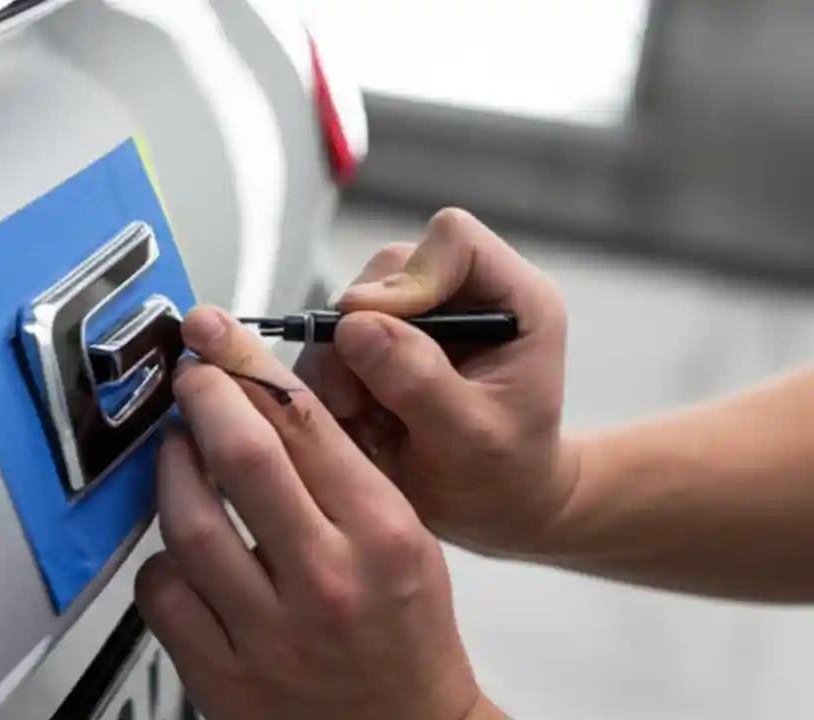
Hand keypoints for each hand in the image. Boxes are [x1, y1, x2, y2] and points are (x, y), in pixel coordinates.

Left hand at [135, 306, 500, 719]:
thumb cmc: (404, 636)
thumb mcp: (406, 538)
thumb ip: (343, 471)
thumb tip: (267, 396)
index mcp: (382, 535)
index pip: (305, 424)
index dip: (248, 367)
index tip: (220, 340)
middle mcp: (326, 581)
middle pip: (243, 456)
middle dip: (204, 397)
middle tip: (190, 377)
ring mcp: (269, 633)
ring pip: (188, 524)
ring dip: (171, 469)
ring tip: (176, 449)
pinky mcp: (222, 677)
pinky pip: (162, 595)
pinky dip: (160, 559)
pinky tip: (177, 546)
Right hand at [296, 208, 573, 554]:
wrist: (492, 509)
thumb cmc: (504, 475)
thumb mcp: (472, 438)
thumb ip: (421, 381)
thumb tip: (356, 326)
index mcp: (513, 300)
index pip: (452, 241)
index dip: (411, 279)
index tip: (378, 335)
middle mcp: (461, 294)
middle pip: (386, 270)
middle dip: (358, 331)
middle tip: (356, 396)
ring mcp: (416, 316)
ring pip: (347, 305)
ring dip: (337, 362)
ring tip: (357, 415)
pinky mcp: (379, 342)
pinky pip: (329, 341)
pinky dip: (328, 380)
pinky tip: (354, 418)